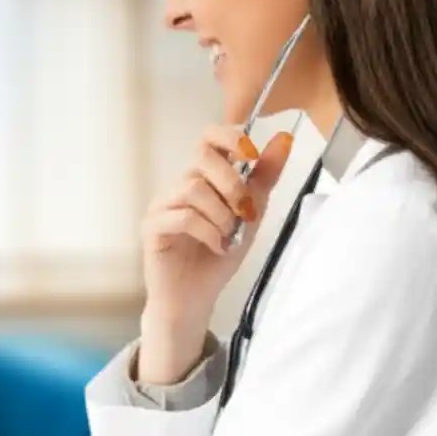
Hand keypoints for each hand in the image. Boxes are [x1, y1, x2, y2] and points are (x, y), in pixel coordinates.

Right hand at [139, 126, 293, 383]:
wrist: (195, 298)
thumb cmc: (218, 257)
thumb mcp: (251, 214)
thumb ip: (264, 178)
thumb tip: (284, 139)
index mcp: (202, 179)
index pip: (208, 137)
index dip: (230, 137)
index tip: (250, 156)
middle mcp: (178, 186)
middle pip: (201, 157)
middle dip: (232, 183)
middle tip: (244, 212)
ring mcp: (162, 206)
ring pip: (192, 188)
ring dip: (220, 214)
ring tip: (228, 237)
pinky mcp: (152, 228)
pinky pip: (181, 217)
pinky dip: (207, 232)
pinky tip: (216, 247)